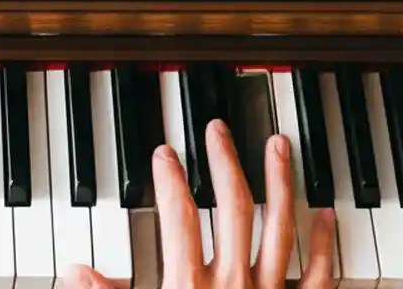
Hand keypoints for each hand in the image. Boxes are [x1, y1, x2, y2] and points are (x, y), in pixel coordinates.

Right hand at [73, 120, 335, 288]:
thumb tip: (76, 270)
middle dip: (225, 163)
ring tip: (278, 144)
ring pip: (281, 229)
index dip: (170, 181)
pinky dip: (325, 244)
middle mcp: (236, 288)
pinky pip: (319, 275)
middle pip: (234, 210)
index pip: (179, 219)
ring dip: (281, 183)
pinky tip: (325, 214)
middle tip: (218, 128)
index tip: (165, 152)